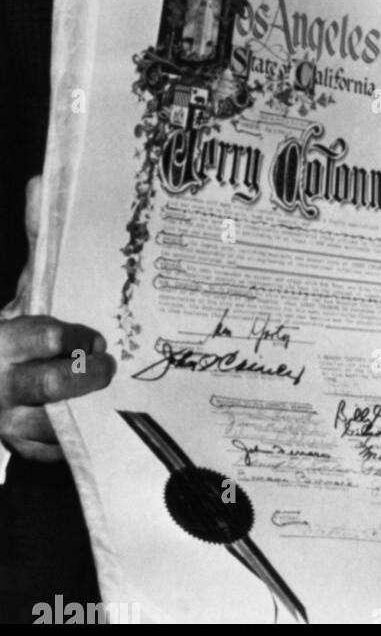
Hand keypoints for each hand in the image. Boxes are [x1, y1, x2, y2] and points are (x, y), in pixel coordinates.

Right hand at [0, 175, 115, 461]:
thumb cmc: (13, 329)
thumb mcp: (23, 287)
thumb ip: (38, 239)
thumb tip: (41, 181)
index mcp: (1, 339)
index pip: (35, 337)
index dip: (68, 336)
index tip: (95, 336)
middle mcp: (1, 382)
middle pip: (46, 386)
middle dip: (82, 378)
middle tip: (110, 367)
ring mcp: (9, 420)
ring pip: (50, 426)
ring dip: (85, 413)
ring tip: (115, 398)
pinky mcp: (22, 446)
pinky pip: (51, 454)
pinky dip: (78, 445)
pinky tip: (110, 433)